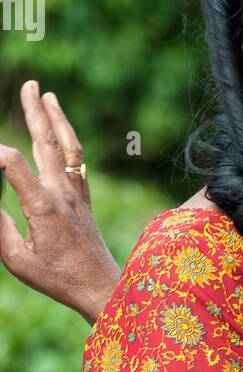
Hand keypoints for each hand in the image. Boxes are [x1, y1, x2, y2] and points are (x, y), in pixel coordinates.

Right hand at [0, 81, 119, 324]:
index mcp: (43, 206)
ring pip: (69, 147)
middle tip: (29, 84)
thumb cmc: (56, 278)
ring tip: (48, 95)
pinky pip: (79, 162)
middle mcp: (63, 192)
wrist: (100, 287)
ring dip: (58, 118)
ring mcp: (77, 193)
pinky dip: (70, 141)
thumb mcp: (17, 260)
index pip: (13, 164)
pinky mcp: (85, 198)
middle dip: (36, 111)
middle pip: (48, 143)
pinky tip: (64, 130)